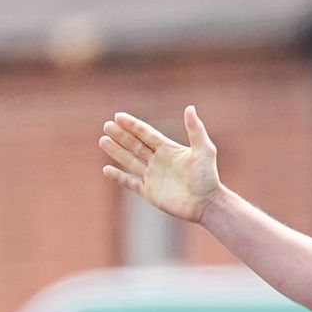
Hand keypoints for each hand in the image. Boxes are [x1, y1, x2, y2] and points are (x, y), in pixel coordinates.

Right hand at [100, 107, 219, 224]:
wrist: (207, 204)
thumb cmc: (208, 177)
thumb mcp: (204, 150)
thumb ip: (196, 130)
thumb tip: (190, 107)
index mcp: (168, 149)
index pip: (146, 133)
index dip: (132, 125)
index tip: (118, 116)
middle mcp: (158, 161)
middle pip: (135, 145)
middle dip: (121, 135)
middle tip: (106, 125)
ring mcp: (152, 177)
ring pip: (130, 161)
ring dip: (116, 151)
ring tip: (103, 140)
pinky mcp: (149, 192)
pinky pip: (130, 182)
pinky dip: (118, 176)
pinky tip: (106, 169)